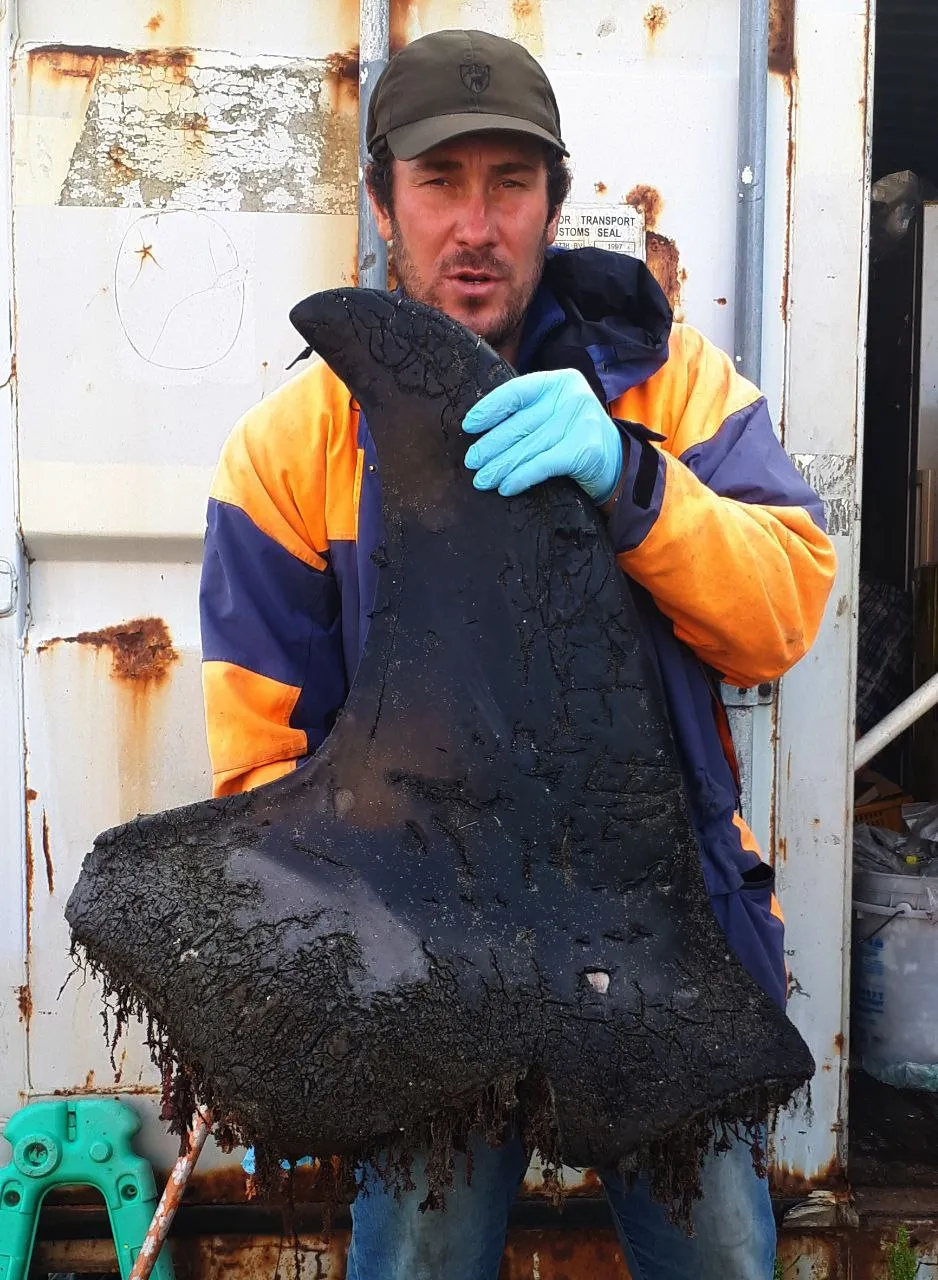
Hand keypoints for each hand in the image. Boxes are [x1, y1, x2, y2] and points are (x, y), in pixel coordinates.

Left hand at [462, 369, 622, 503]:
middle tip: (471, 461)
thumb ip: (528, 412)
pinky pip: (541, 465)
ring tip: (482, 480)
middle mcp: (571, 397)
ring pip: (528, 447)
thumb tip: (480, 429)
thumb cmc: (575, 436)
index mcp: (559, 381)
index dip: (489, 408)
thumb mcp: (554, 413)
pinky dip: (520, 478)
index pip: (516, 392)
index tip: (469, 425)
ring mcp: (580, 421)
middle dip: (490, 446)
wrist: (617, 462)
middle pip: (519, 424)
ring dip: (500, 467)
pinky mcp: (584, 449)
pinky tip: (505, 487)